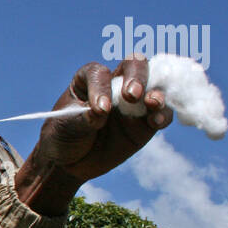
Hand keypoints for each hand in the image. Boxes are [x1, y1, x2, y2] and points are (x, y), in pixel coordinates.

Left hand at [15, 54, 172, 213]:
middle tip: (131, 95)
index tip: (99, 108)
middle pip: (133, 66)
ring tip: (152, 103)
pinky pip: (161, 114)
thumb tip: (102, 112)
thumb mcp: (67, 126)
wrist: (70, 161)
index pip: (100, 73)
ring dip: (156, 92)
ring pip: (153, 86)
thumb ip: (84, 117)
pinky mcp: (145, 123)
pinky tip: (156, 121)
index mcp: (90, 78)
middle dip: (136, 76)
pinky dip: (162, 115)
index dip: (102, 86)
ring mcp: (133, 103)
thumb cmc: (64, 135)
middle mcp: (115, 84)